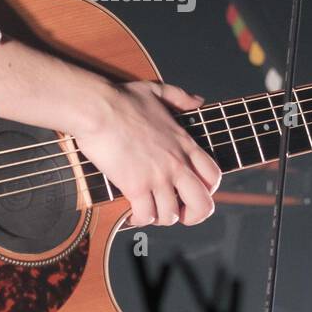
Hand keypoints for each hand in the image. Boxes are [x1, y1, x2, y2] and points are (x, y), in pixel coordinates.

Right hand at [72, 81, 221, 225]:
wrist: (98, 108)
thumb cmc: (122, 99)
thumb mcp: (158, 91)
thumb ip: (180, 97)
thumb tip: (197, 101)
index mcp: (184, 144)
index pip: (213, 176)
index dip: (208, 191)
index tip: (193, 192)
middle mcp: (176, 164)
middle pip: (203, 205)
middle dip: (194, 216)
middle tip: (180, 215)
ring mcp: (157, 178)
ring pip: (170, 215)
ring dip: (159, 217)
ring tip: (149, 211)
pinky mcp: (135, 187)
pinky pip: (145, 216)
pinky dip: (138, 219)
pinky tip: (131, 214)